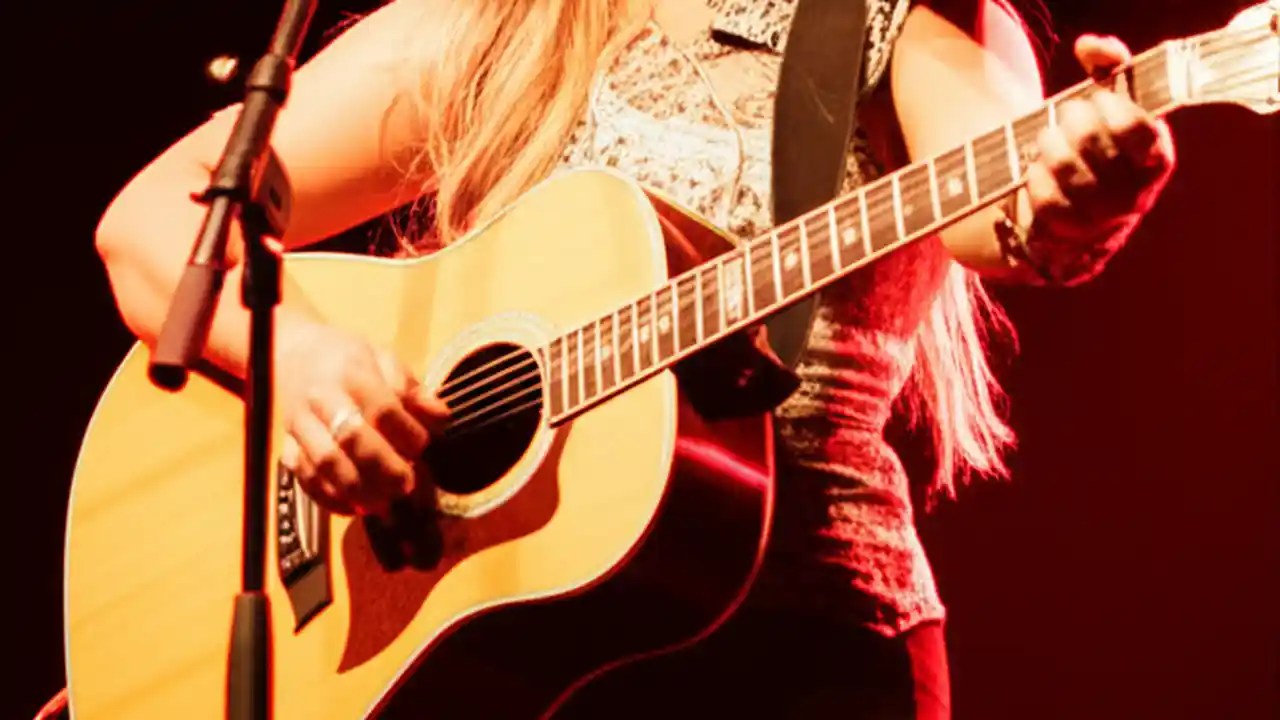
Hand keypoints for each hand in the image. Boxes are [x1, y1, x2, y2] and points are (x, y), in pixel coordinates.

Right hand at [276, 319, 449, 515]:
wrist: (295, 355)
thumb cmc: (349, 361)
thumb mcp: (386, 360)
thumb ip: (414, 390)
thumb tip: (442, 418)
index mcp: (352, 373)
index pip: (382, 408)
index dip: (407, 433)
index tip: (423, 446)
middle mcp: (322, 399)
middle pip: (351, 438)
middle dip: (383, 467)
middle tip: (406, 484)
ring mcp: (300, 425)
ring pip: (323, 463)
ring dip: (356, 489)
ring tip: (383, 503)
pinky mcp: (287, 446)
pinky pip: (304, 478)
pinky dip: (328, 498)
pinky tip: (354, 507)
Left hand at [1022, 34, 1176, 284]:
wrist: (1073, 218)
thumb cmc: (1097, 151)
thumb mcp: (1112, 110)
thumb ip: (1110, 67)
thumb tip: (1091, 46)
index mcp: (1155, 159)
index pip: (1135, 127)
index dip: (1109, 105)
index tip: (1096, 99)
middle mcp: (1134, 194)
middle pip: (1091, 140)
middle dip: (1070, 119)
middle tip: (1067, 116)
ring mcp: (1100, 218)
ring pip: (1065, 167)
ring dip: (1048, 144)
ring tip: (1048, 140)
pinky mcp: (1067, 233)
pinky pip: (1044, 197)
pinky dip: (1034, 176)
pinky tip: (1036, 169)